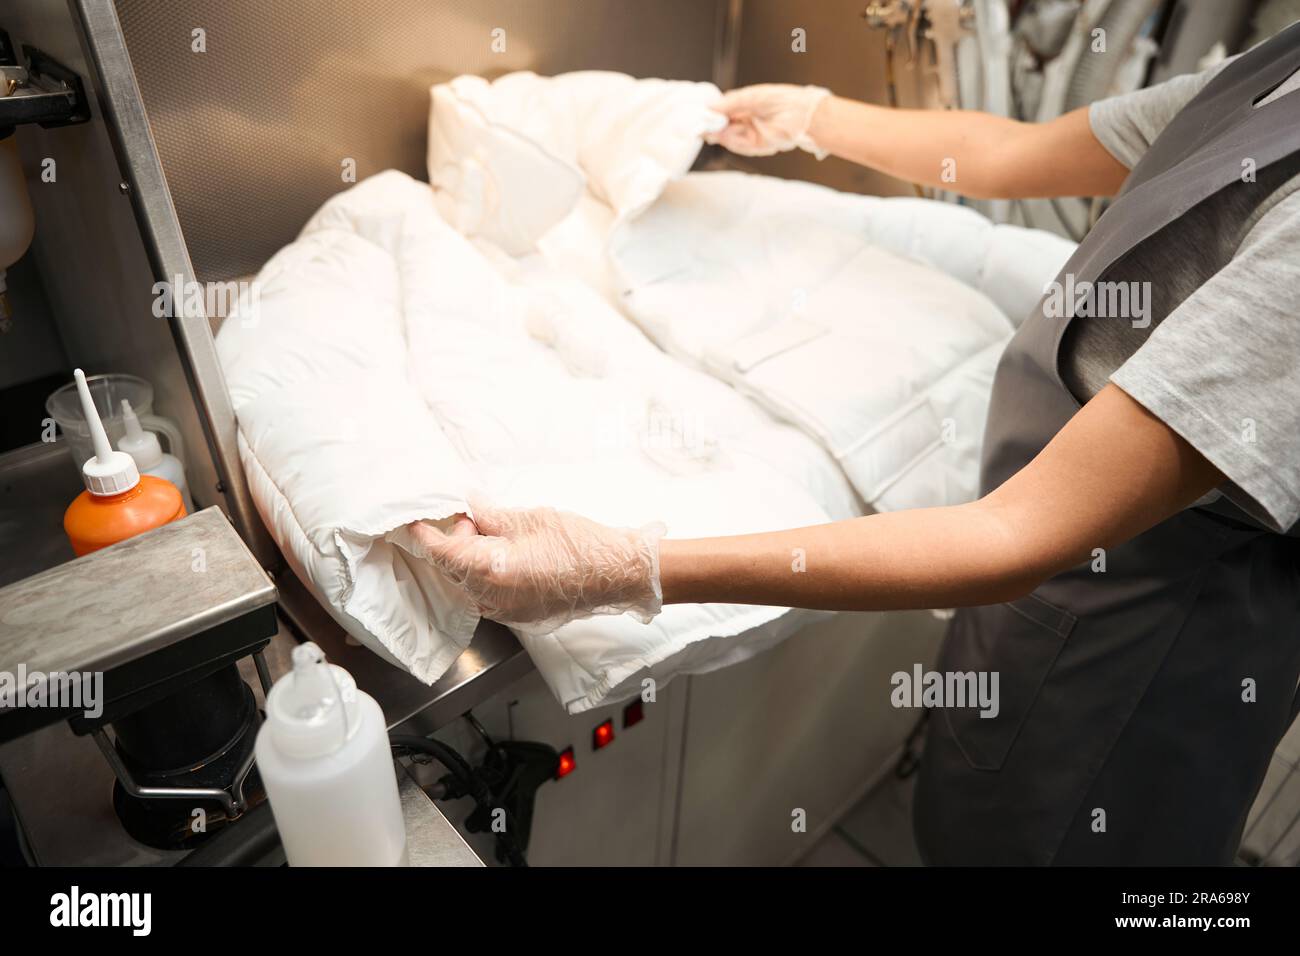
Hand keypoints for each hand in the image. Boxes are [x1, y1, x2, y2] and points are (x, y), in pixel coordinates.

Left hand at [406, 503, 665, 633]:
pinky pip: (490, 595)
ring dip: (473, 559)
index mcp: (491, 570)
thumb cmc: (579, 544)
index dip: (427, 535)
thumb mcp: (531, 519)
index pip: (443, 552)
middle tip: (476, 518)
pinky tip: (508, 556)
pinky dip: (488, 575)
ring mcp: (506, 612)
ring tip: (497, 535)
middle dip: (458, 542)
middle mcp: (493, 598)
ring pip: (471, 584)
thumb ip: (492, 516)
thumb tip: (470, 508)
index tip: (415, 521)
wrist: (618, 574)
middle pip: (455, 569)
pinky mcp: (519, 617)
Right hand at [704, 84, 831, 157]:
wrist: (803, 115)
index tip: (701, 115)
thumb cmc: (782, 100)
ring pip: (730, 138)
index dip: (712, 114)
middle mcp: (747, 120)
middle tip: (703, 126)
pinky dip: (733, 142)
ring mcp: (752, 133)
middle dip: (713, 127)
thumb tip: (710, 107)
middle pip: (724, 126)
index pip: (723, 111)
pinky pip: (741, 146)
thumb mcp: (751, 96)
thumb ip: (730, 103)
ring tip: (713, 131)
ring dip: (721, 136)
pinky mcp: (758, 146)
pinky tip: (727, 137)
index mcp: (745, 105)